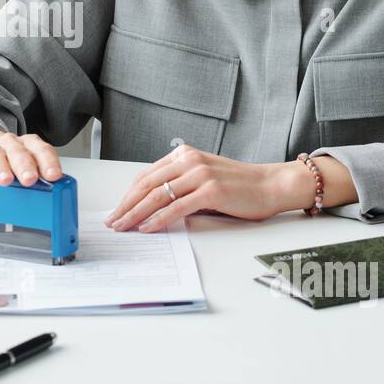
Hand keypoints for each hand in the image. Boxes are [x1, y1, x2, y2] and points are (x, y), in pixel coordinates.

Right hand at [0, 125, 63, 192]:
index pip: (41, 150)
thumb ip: (40, 181)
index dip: (48, 162)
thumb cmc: (10, 164)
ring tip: (6, 181)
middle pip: (19, 152)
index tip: (53, 176)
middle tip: (30, 179)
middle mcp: (10, 144)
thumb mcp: (27, 168)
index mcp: (29, 145)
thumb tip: (54, 200)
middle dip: (25, 166)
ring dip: (1, 168)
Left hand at [104, 145, 310, 232]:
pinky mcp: (210, 190)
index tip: (116, 210)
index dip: (128, 195)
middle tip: (112, 222)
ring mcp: (199, 173)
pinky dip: (158, 219)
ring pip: (157, 196)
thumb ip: (179, 185)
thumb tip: (149, 207)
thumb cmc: (238, 186)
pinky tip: (147, 228)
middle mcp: (189, 160)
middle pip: (146, 185)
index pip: (146, 175)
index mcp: (184, 155)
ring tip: (124, 227)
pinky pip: (176, 207)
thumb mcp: (202, 178)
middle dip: (126, 206)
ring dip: (136, 214)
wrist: (270, 185)